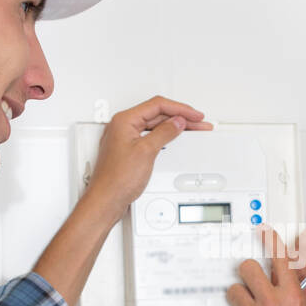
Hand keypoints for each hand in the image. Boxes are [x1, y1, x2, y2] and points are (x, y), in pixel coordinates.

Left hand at [87, 96, 211, 215]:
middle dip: (180, 117)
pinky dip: (165, 137)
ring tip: (191, 129)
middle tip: (198, 122)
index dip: (179, 109)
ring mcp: (125, 138)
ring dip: (174, 127)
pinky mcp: (129, 150)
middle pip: (157, 114)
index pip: (157, 105)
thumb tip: (176, 122)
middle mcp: (123, 127)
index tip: (194, 115)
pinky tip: (174, 139)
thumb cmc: (117, 179)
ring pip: (155, 125)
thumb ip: (164, 133)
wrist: (107, 200)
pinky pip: (150, 136)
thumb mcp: (146, 151)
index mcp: (124, 120)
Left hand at [228, 227, 305, 305]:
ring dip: (239, 294)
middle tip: (248, 273)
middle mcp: (271, 303)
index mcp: (292, 296)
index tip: (264, 232)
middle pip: (249, 269)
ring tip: (246, 301)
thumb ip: (294, 299)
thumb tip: (289, 290)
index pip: (280, 258)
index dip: (271, 241)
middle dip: (247, 269)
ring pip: (235, 291)